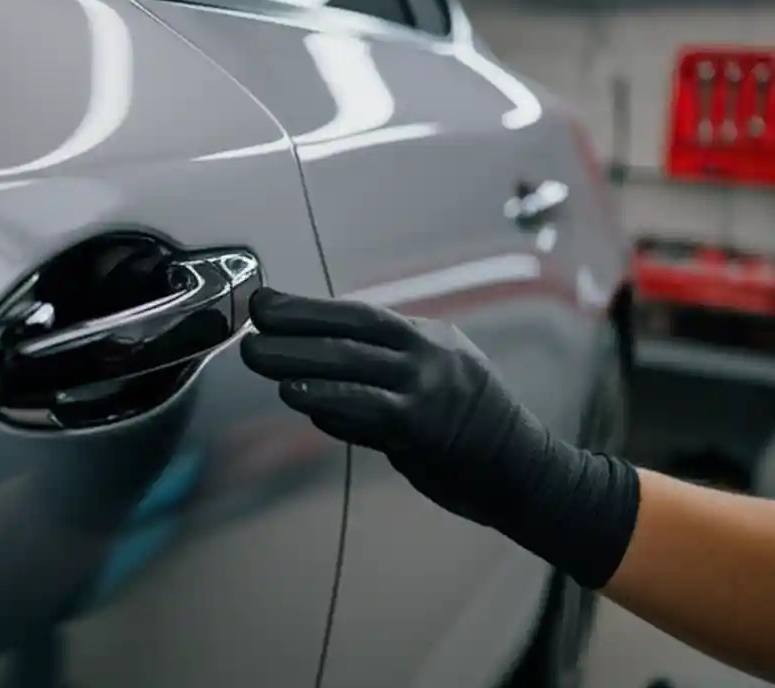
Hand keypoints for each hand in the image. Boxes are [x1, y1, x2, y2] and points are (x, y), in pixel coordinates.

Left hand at [240, 287, 638, 588]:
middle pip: (350, 332)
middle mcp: (429, 356)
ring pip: (350, 367)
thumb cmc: (473, 426)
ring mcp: (427, 391)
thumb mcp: (439, 376)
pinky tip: (293, 395)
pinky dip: (326, 401)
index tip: (266, 302)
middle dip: (294, 326)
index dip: (308, 307)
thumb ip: (385, 367)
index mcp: (430, 337)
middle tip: (250, 325)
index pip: (359, 313)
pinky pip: (364, 410)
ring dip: (297, 361)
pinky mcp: (422, 430)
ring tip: (257, 355)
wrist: (523, 471)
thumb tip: (318, 362)